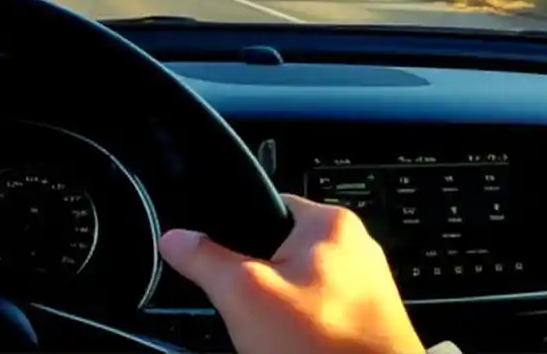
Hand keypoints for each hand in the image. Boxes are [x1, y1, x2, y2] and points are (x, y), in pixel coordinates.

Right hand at [159, 194, 423, 353]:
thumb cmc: (323, 346)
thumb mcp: (244, 296)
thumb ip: (206, 260)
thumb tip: (176, 239)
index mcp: (331, 223)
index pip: (267, 206)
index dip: (237, 235)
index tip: (227, 265)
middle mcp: (357, 247)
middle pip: (280, 251)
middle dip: (260, 282)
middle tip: (255, 309)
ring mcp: (367, 286)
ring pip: (299, 287)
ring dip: (282, 310)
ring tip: (278, 334)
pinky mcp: (369, 320)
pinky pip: (320, 313)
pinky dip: (304, 330)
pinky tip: (298, 347)